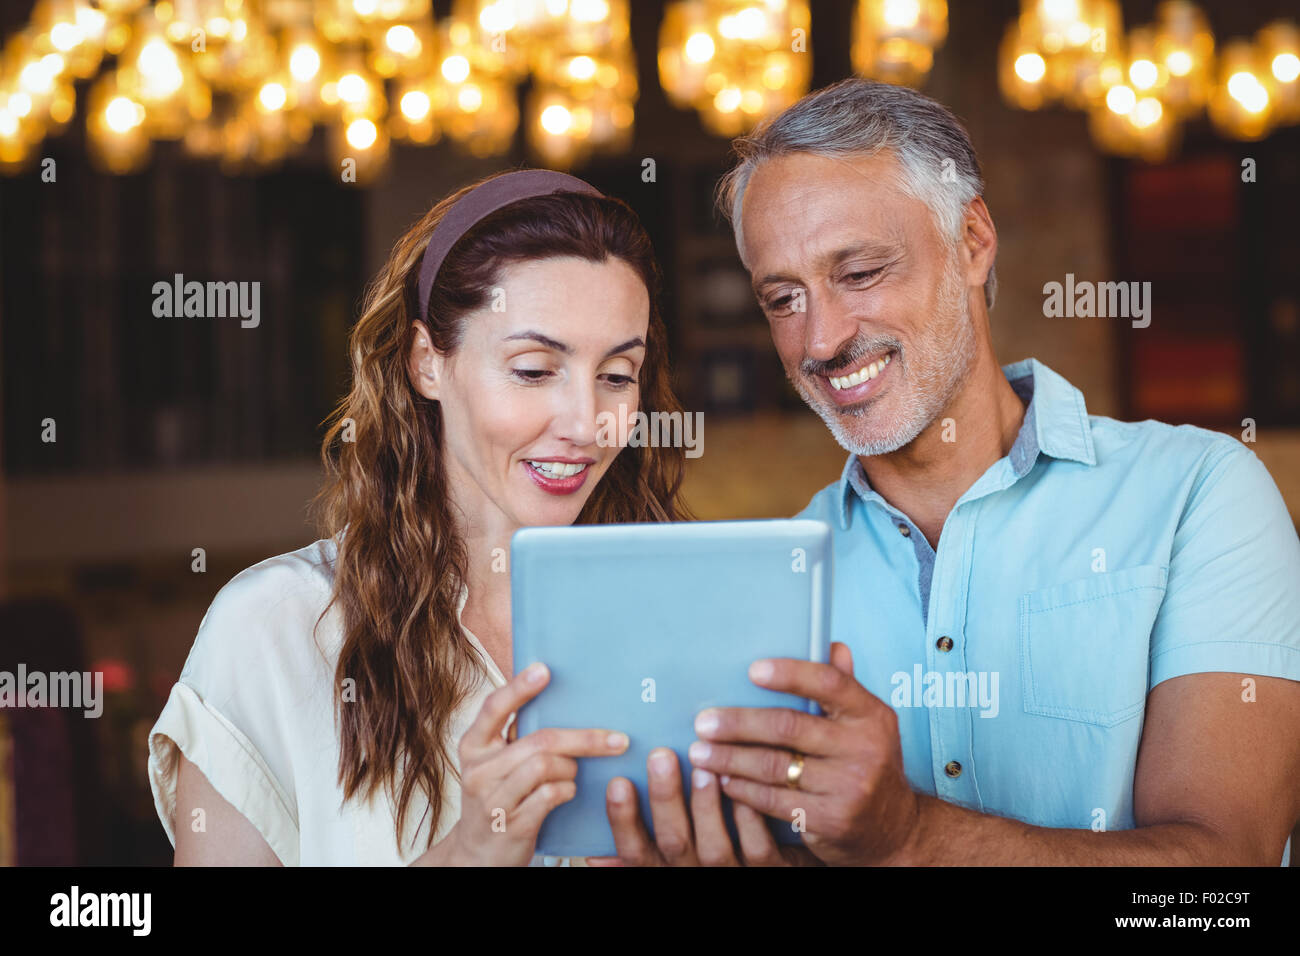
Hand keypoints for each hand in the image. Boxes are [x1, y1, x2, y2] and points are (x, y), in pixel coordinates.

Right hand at [428, 662, 629, 865]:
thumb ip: (517, 739)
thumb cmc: (498, 799)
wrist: (477, 855)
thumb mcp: (496, 765)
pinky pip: (550, 795)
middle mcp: (478, 769)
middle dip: (584, 738)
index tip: (545, 670)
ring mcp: (492, 798)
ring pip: (546, 766)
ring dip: (570, 769)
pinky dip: (566, 790)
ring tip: (571, 774)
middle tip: (618, 740)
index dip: (519, 688)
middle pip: (539, 741)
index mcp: (473, 745)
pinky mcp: (511, 823)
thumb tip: (563, 703)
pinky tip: (567, 792)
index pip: (493, 708)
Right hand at [588, 747, 817, 865]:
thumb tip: (592, 855)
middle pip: (673, 841)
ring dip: (706, 806)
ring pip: (714, 846)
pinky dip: (749, 819)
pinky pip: (758, 847)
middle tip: (661, 756)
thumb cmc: (708, 861)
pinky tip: (744, 787)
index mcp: (664, 868)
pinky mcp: (769, 869)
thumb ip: (638, 851)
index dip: (623, 819)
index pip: (635, 850)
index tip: (618, 782)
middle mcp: (692, 873)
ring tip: (704, 767)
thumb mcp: (666, 863)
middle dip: (665, 799)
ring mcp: (731, 872)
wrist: (767, 876)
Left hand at [686, 642, 919, 865]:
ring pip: (774, 766)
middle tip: (703, 721)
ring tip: (700, 751)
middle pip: (789, 726)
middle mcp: (865, 748)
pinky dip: (743, 789)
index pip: (829, 683)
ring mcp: (849, 787)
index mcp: (872, 715)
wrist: (894, 830)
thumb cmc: (867, 765)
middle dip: (739, 723)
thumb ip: (844, 688)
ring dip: (730, 758)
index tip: (752, 670)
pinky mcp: (831, 820)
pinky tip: (723, 780)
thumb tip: (832, 645)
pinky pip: (774, 800)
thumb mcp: (866, 725)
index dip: (789, 674)